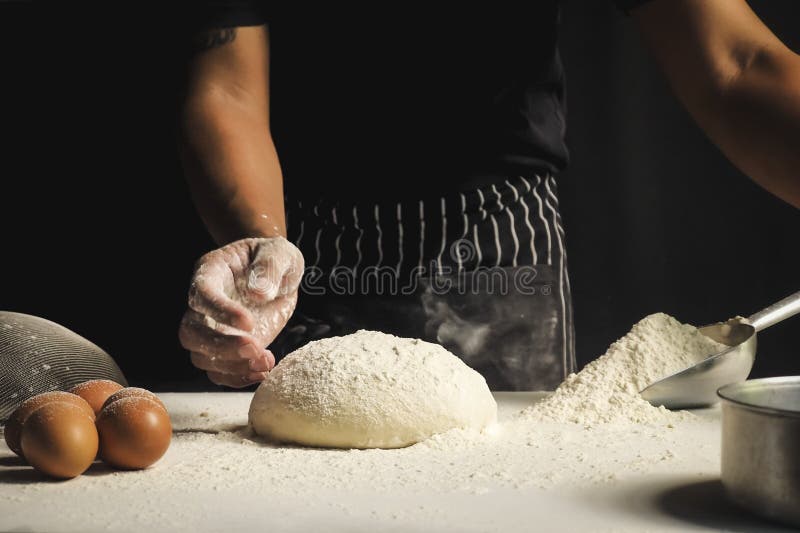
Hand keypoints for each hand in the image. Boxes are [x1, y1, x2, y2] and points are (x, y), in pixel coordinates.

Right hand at [179, 237, 303, 386]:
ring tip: (266, 362)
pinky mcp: (226, 347)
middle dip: (220, 346)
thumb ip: (270, 266)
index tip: (249, 323)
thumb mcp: (280, 252)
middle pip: (191, 332)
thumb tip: (258, 293)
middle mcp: (203, 303)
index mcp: (211, 272)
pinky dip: (237, 378)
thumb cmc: (275, 258)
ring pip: (200, 356)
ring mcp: (212, 328)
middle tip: (255, 349)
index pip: (202, 294)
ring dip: (232, 366)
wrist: (278, 275)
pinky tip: (262, 373)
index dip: (219, 311)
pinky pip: (218, 371)